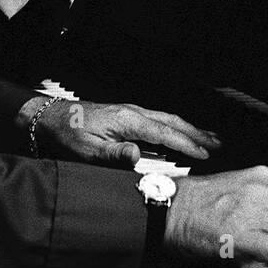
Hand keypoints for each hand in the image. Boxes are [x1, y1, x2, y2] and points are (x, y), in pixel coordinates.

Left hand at [19, 97, 220, 166]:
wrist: (48, 117)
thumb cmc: (66, 136)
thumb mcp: (86, 151)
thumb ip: (113, 154)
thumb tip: (138, 156)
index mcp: (127, 120)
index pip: (164, 133)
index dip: (186, 144)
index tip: (205, 154)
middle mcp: (132, 112)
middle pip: (172, 122)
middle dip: (196, 133)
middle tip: (219, 144)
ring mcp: (130, 111)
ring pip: (166, 118)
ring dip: (188, 128)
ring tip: (208, 137)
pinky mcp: (125, 115)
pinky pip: (157, 119)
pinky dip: (174, 126)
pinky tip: (178, 132)